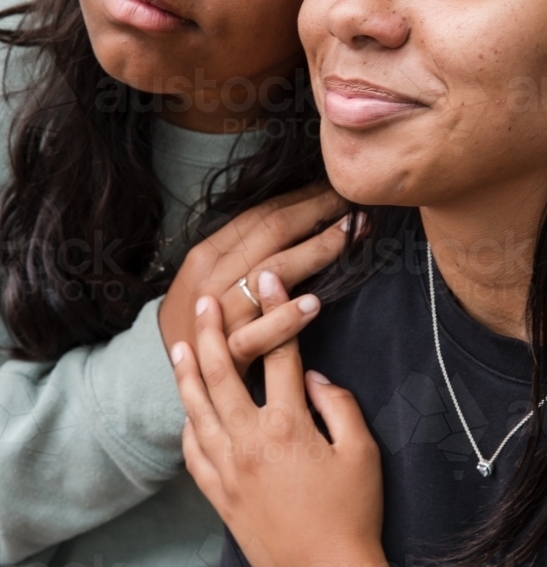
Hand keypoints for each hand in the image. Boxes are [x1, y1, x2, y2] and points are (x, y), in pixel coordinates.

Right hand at [159, 184, 348, 374]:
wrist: (171, 375)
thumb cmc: (205, 321)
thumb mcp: (215, 278)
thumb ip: (248, 253)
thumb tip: (298, 222)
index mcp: (208, 254)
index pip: (261, 214)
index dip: (303, 199)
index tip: (335, 191)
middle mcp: (211, 278)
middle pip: (271, 231)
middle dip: (317, 211)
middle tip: (354, 204)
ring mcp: (217, 315)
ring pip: (268, 272)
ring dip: (314, 250)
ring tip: (350, 235)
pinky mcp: (227, 355)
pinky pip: (258, 335)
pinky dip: (286, 318)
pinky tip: (316, 304)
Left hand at [172, 295, 389, 566]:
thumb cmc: (353, 514)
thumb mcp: (361, 451)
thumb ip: (337, 403)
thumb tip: (310, 378)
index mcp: (287, 425)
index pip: (279, 353)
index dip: (275, 309)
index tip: (266, 279)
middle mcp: (249, 441)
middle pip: (223, 372)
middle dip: (212, 330)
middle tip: (204, 301)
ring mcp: (228, 469)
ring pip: (198, 408)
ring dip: (188, 371)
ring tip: (180, 343)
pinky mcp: (218, 495)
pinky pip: (194, 451)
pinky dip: (190, 424)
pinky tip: (189, 410)